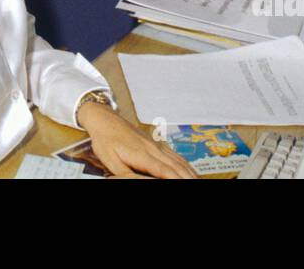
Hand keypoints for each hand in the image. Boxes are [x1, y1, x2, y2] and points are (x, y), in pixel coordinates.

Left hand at [77, 101, 197, 178]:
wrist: (104, 119)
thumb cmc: (105, 141)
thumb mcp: (110, 161)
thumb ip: (125, 174)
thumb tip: (140, 181)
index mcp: (141, 154)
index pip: (164, 170)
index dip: (176, 179)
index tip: (187, 184)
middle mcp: (153, 148)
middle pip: (175, 166)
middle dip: (187, 177)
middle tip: (198, 184)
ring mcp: (156, 144)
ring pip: (178, 160)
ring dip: (189, 172)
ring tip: (198, 180)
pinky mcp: (156, 143)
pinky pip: (175, 155)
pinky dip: (185, 164)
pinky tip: (189, 170)